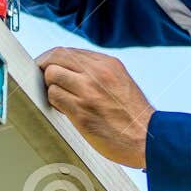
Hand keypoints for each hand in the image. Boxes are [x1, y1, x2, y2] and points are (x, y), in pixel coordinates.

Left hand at [35, 47, 153, 168]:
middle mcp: (97, 73)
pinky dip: (54, 103)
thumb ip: (99, 73)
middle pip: (56, 57)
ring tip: (60, 99)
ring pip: (52, 75)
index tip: (49, 68)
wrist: (147, 138)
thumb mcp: (121, 82)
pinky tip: (64, 110)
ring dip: (51, 87)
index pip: (69, 52)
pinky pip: (54, 97)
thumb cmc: (134, 115)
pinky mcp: (80, 111)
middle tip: (42, 78)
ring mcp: (88, 91)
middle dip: (45, 67)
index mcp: (108, 64)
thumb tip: (73, 70)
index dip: (54, 60)